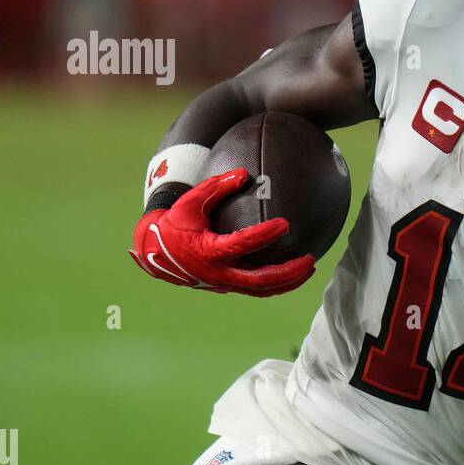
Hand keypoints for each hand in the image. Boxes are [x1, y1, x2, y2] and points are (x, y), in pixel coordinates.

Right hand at [129, 168, 314, 296]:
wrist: (153, 252)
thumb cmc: (174, 223)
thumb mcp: (190, 202)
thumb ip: (216, 187)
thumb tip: (243, 173)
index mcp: (209, 252)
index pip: (241, 245)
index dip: (264, 235)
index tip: (285, 224)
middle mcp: (218, 273)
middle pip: (260, 280)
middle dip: (288, 272)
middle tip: (310, 259)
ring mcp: (223, 284)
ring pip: (261, 290)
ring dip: (287, 282)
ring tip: (309, 269)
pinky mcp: (226, 287)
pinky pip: (255, 289)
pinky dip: (275, 284)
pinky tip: (292, 273)